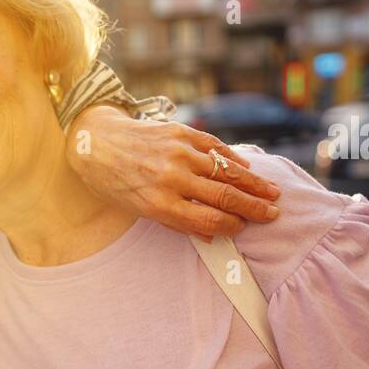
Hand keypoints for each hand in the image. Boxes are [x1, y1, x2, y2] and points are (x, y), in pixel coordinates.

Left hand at [67, 106, 281, 238]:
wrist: (95, 142)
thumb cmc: (114, 183)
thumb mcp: (137, 210)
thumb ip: (176, 222)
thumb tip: (215, 236)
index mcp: (158, 203)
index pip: (208, 220)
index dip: (232, 225)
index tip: (245, 227)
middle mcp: (171, 178)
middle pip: (223, 196)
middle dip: (253, 207)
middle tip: (273, 214)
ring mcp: (177, 152)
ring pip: (225, 170)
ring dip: (253, 183)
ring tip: (272, 192)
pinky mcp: (180, 132)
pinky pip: (214, 147)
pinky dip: (233, 158)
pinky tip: (247, 168)